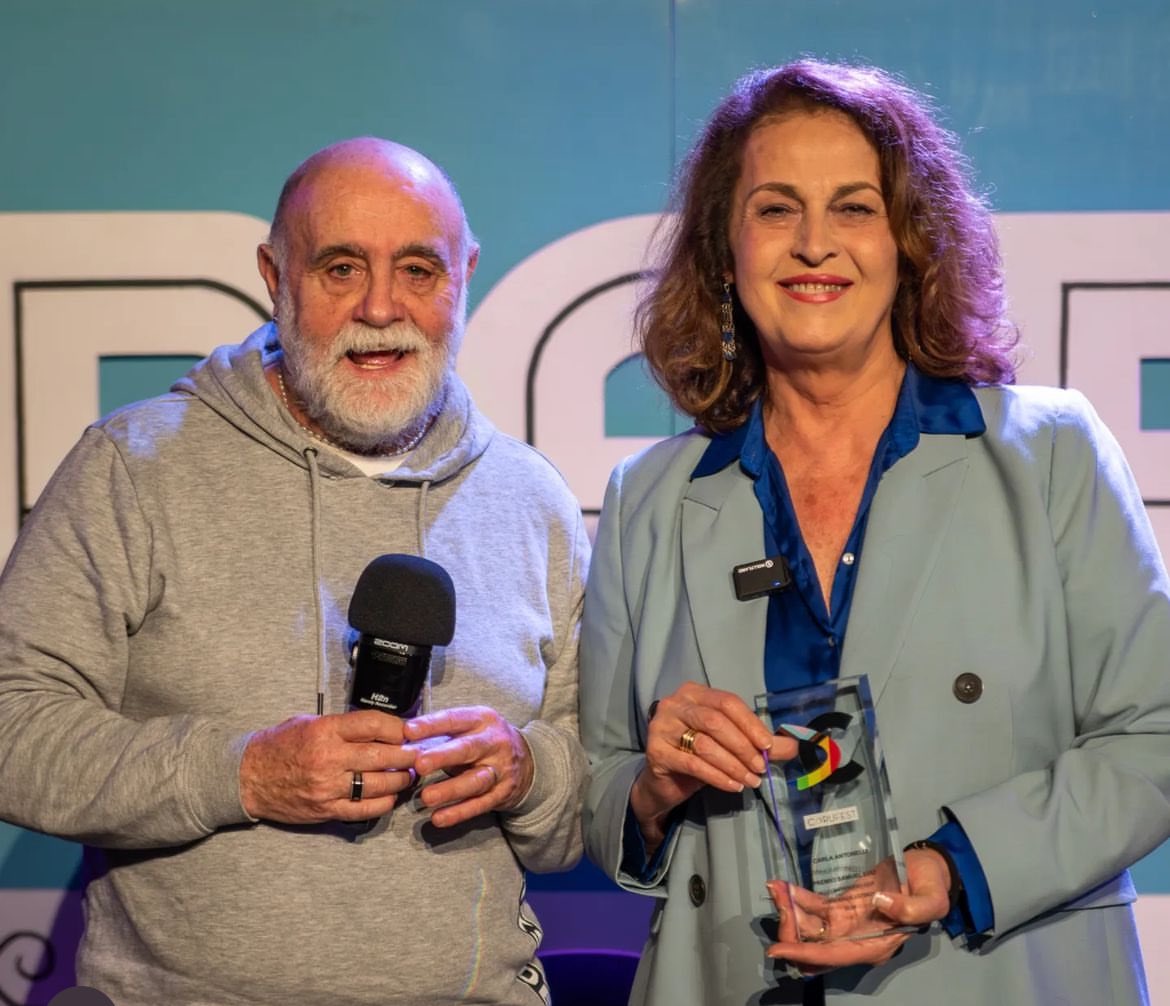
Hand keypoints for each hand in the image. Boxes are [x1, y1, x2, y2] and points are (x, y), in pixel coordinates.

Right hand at [240, 711, 416, 823]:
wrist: (247, 777)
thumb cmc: (280, 745)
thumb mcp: (309, 722)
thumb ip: (343, 725)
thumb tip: (380, 727)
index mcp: (325, 730)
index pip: (374, 725)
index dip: (398, 728)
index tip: (408, 731)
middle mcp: (329, 758)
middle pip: (382, 756)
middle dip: (407, 756)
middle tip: (418, 754)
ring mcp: (328, 787)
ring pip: (378, 785)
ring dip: (399, 780)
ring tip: (407, 775)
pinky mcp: (326, 810)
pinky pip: (364, 809)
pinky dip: (383, 803)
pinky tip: (390, 796)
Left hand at [403, 705, 532, 827]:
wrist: (528, 761)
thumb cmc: (485, 740)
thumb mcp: (471, 726)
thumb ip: (442, 731)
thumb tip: (402, 737)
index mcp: (482, 720)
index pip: (454, 720)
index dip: (431, 725)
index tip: (408, 731)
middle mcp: (494, 743)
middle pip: (467, 749)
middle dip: (443, 757)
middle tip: (419, 764)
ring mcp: (500, 770)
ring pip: (475, 780)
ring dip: (450, 790)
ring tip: (426, 797)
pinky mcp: (502, 793)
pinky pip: (479, 804)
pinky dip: (459, 812)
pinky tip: (439, 818)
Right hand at [630, 682, 796, 849]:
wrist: (664, 782)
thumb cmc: (697, 754)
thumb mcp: (730, 744)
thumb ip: (758, 742)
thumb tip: (794, 745)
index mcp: (694, 693)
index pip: (727, 702)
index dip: (750, 723)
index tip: (768, 745)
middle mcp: (675, 704)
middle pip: (715, 721)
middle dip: (743, 746)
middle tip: (760, 767)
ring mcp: (662, 727)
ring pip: (705, 744)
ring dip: (734, 765)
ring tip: (751, 780)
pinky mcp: (656, 752)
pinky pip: (693, 764)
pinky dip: (718, 776)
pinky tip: (734, 786)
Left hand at [764, 846, 951, 973]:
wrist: (928, 871)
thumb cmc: (930, 887)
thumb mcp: (932, 899)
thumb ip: (911, 908)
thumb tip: (881, 902)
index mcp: (876, 944)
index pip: (835, 955)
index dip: (806, 953)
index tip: (779, 948)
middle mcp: (857, 938)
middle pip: (815, 945)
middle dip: (791, 930)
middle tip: (779, 900)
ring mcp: (848, 922)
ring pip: (810, 927)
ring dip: (789, 912)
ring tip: (775, 888)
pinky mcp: (843, 906)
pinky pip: (814, 908)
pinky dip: (796, 899)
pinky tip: (781, 886)